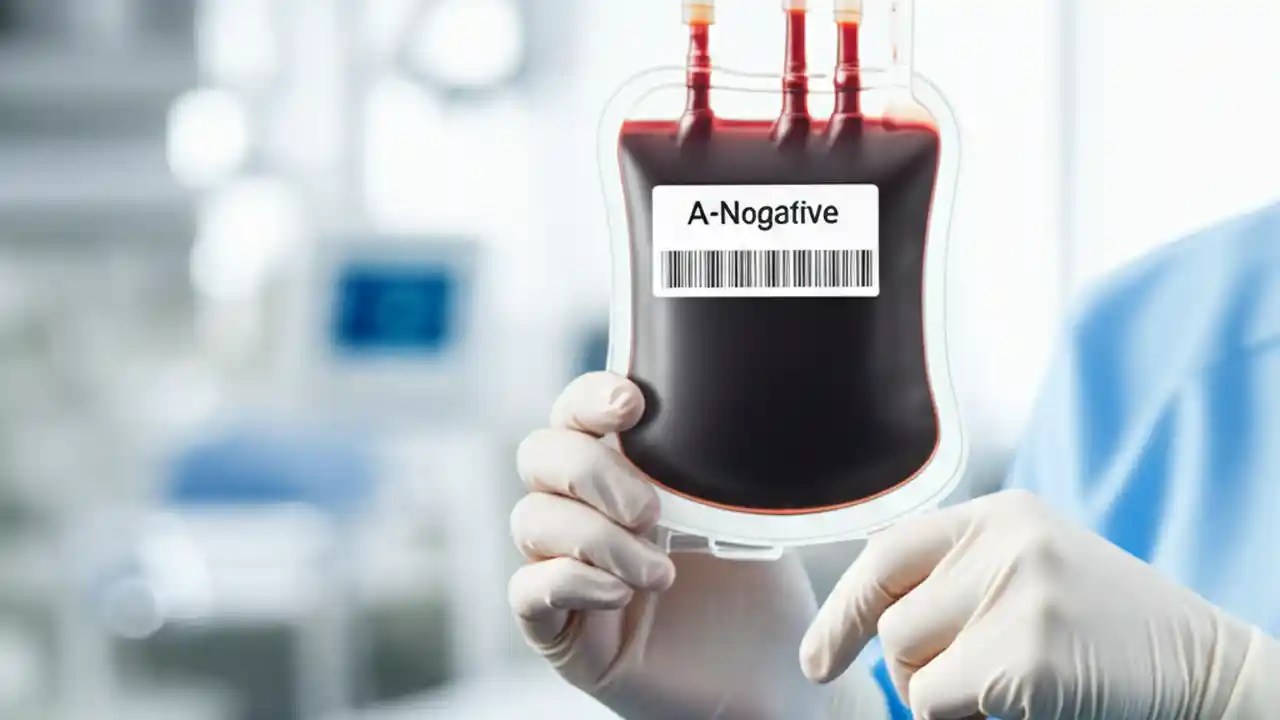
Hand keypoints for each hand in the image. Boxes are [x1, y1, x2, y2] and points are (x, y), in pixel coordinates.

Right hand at [509, 372, 835, 718]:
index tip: (632, 406)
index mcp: (622, 473)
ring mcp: (567, 570)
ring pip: (530, 520)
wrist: (773, 683)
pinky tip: (622, 596)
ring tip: (660, 574)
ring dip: (597, 538)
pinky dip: (572, 582)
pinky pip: (528, 591)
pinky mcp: (561, 631)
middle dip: (588, 470)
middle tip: (651, 510)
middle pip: (538, 455)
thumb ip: (712, 463)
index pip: (575, 415)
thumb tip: (719, 402)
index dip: (588, 398)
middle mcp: (585, 513)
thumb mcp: (744, 515)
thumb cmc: (757, 596)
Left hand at [800, 490, 1259, 718]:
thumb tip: (856, 632)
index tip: (816, 662)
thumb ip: (957, 576)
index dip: (841, 609)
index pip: (886, 552)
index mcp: (1001, 514)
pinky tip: (1020, 705)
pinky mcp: (1024, 659)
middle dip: (912, 667)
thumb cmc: (1106, 631)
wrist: (1207, 669)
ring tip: (1001, 686)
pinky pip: (936, 704)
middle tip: (971, 680)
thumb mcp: (1031, 570)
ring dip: (935, 694)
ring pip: (906, 664)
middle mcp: (1005, 543)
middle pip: (892, 620)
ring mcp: (1017, 597)